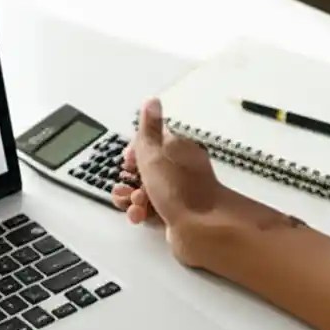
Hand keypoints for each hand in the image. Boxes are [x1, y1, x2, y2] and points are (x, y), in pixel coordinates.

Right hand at [112, 99, 274, 266]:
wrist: (201, 229)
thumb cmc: (178, 189)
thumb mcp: (155, 152)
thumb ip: (148, 128)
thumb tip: (152, 100)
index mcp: (178, 149)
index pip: (152, 142)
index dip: (135, 152)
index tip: (128, 161)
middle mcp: (180, 170)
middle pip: (146, 169)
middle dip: (130, 178)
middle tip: (129, 185)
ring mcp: (179, 194)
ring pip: (147, 192)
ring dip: (133, 197)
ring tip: (136, 204)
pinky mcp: (176, 216)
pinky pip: (152, 210)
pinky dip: (142, 212)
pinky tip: (140, 216)